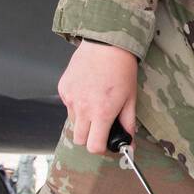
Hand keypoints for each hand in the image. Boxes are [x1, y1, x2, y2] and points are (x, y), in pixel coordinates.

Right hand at [57, 39, 138, 154]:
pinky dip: (77, 103)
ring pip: (73, 122)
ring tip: (96, 101)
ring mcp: (70, 98)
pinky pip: (68, 105)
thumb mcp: (130, 99)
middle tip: (101, 124)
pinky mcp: (63, 89)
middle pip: (79, 139)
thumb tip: (130, 145)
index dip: (101, 148)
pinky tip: (88, 90)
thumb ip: (128, 125)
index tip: (106, 141)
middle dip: (90, 137)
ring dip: (83, 119)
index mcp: (102, 113)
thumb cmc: (121, 70)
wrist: (106, 45)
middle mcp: (83, 108)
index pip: (93, 147)